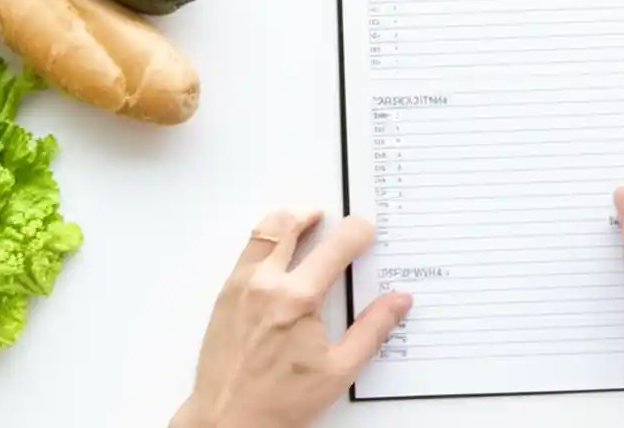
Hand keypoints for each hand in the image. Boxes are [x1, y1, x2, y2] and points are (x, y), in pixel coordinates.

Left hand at [171, 210, 412, 427]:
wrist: (229, 420)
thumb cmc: (283, 400)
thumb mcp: (340, 369)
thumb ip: (373, 329)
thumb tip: (399, 301)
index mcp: (298, 299)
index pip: (336, 246)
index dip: (356, 232)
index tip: (365, 231)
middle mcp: (265, 284)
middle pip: (288, 225)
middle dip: (312, 216)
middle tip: (326, 218)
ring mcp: (239, 287)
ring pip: (261, 234)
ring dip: (284, 224)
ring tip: (299, 227)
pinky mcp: (223, 297)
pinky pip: (245, 255)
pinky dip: (264, 246)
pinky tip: (276, 260)